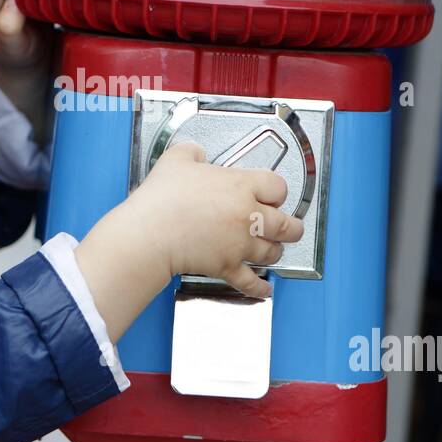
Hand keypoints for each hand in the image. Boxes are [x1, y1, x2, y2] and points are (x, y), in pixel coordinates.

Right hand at [115, 142, 304, 298]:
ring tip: (273, 250)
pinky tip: (265, 289)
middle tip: (291, 227)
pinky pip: (250, 282)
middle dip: (291, 227)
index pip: (278, 187)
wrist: (150, 232)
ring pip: (272, 252)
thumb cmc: (162, 198)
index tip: (273, 194)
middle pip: (285, 224)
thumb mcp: (177, 158)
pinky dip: (260, 288)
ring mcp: (240, 245)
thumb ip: (192, 152)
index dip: (277, 191)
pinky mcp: (227, 267)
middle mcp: (248, 216)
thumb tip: (197, 153)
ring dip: (275, 251)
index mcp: (241, 186)